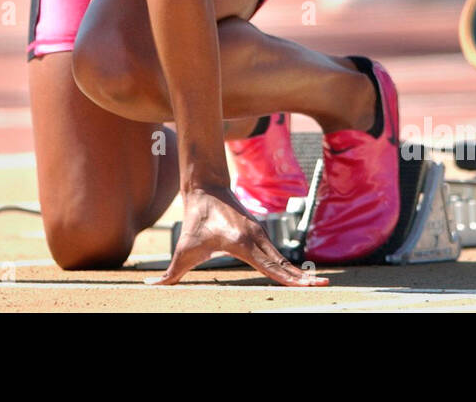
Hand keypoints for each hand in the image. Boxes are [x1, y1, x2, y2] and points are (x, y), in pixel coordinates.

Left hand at [150, 185, 327, 286]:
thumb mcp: (182, 249)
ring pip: (283, 259)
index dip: (289, 279)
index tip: (308, 285)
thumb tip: (151, 286)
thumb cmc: (194, 219)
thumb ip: (170, 273)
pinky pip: (277, 254)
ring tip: (318, 284)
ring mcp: (260, 235)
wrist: (206, 187)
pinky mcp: (259, 234)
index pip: (271, 266)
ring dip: (299, 272)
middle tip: (324, 287)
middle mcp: (257, 239)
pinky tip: (299, 276)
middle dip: (303, 278)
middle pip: (284, 264)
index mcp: (244, 243)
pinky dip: (289, 266)